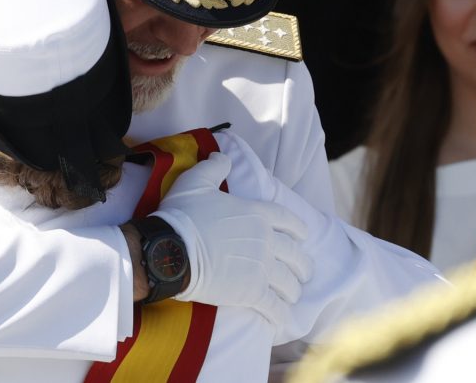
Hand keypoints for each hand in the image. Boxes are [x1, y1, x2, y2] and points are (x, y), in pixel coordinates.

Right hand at [152, 152, 312, 324]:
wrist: (171, 248)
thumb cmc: (182, 214)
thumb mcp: (196, 182)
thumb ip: (214, 168)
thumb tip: (223, 156)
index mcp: (256, 214)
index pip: (288, 220)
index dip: (298, 229)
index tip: (304, 236)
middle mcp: (266, 240)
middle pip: (296, 255)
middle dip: (302, 265)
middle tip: (302, 272)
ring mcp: (261, 268)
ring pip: (289, 283)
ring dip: (293, 291)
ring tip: (291, 296)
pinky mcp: (251, 293)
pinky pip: (274, 307)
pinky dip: (281, 315)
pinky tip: (282, 320)